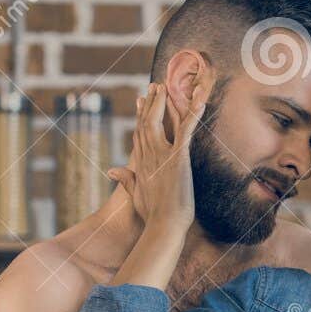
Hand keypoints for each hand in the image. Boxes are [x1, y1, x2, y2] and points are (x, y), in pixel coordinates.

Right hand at [107, 76, 210, 228]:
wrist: (164, 226)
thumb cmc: (153, 215)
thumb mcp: (136, 195)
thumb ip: (125, 180)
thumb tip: (111, 171)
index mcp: (142, 163)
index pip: (139, 134)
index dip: (140, 116)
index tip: (140, 101)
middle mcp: (149, 156)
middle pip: (147, 123)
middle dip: (151, 103)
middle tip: (154, 85)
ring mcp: (162, 155)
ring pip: (161, 121)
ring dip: (165, 102)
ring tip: (167, 85)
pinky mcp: (178, 158)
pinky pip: (186, 132)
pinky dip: (193, 116)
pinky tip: (200, 102)